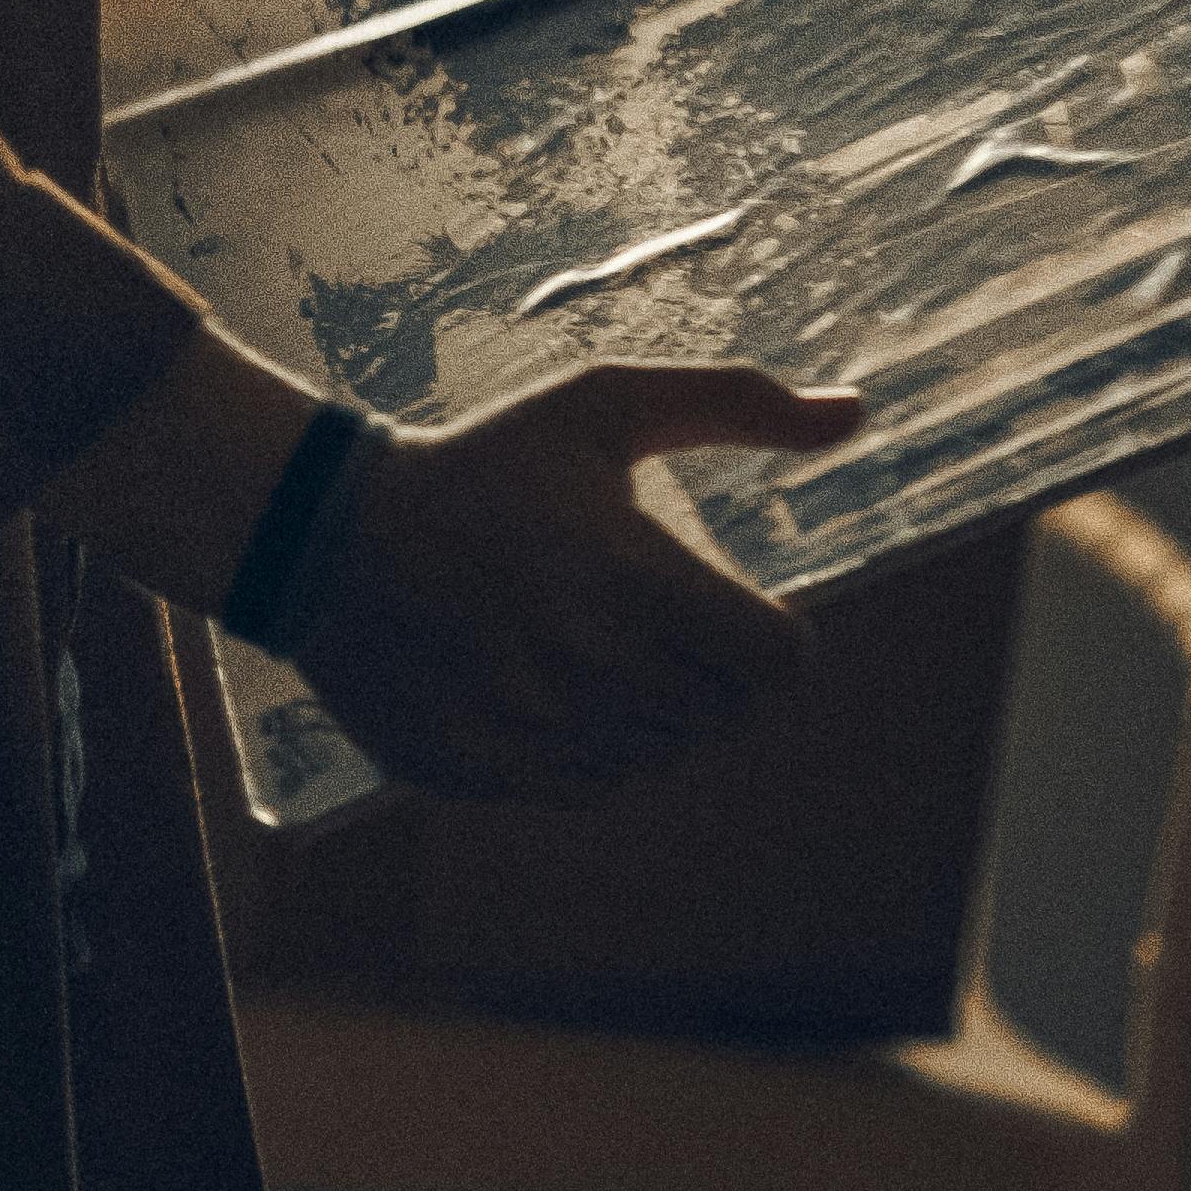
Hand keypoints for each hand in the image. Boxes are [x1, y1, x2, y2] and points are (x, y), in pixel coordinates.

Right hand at [280, 360, 861, 803]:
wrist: (334, 536)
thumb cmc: (490, 462)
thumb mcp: (604, 405)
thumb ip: (736, 403)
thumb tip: (856, 415)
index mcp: (630, 579)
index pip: (781, 664)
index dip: (773, 635)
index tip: (731, 603)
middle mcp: (590, 672)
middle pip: (728, 712)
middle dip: (710, 664)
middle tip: (649, 609)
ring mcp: (538, 734)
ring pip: (667, 754)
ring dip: (656, 706)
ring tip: (593, 638)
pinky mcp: (491, 776)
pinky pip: (598, 787)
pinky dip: (597, 745)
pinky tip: (550, 680)